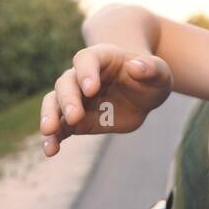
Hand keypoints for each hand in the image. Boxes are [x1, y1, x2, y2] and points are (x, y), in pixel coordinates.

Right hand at [39, 43, 172, 156]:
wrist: (142, 94)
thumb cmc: (149, 78)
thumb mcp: (159, 72)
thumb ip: (150, 68)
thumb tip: (135, 67)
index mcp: (101, 58)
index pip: (86, 59)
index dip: (86, 73)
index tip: (91, 89)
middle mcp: (81, 75)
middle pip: (66, 82)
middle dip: (68, 99)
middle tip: (74, 115)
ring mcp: (75, 98)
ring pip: (54, 103)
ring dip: (50, 116)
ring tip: (49, 131)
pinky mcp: (74, 120)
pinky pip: (59, 127)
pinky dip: (53, 138)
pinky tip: (50, 151)